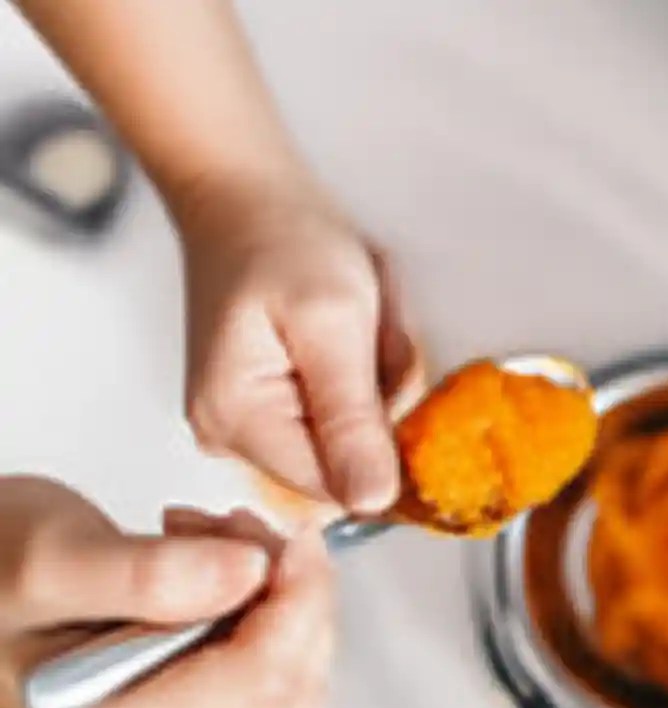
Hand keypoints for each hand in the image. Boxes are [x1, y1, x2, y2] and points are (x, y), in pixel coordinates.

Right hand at [0, 475, 334, 707]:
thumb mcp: (47, 560)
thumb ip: (144, 575)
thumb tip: (247, 571)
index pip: (258, 684)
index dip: (298, 605)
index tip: (297, 542)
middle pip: (283, 694)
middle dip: (288, 598)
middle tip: (239, 533)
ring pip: (283, 689)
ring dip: (275, 603)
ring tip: (211, 545)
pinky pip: (262, 682)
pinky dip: (261, 619)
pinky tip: (214, 577)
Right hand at [177, 176, 422, 512]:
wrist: (248, 195)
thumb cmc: (282, 241)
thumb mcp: (333, 324)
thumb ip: (352, 418)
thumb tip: (372, 502)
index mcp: (238, 422)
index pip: (337, 488)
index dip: (385, 443)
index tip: (385, 371)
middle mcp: (231, 435)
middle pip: (347, 461)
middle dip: (381, 399)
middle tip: (370, 331)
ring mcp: (249, 419)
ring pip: (352, 434)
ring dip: (376, 380)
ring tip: (358, 320)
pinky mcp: (271, 400)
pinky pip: (340, 410)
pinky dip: (363, 373)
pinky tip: (349, 330)